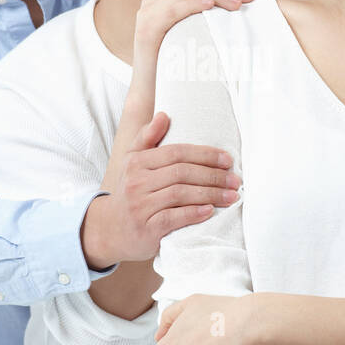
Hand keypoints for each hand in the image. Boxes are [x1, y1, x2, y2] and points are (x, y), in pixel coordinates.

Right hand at [81, 114, 241, 267]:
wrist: (109, 230)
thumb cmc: (129, 192)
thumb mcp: (132, 162)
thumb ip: (147, 138)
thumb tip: (164, 115)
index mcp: (137, 162)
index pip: (176, 153)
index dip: (205, 154)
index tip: (227, 160)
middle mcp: (137, 182)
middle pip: (181, 173)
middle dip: (213, 175)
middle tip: (235, 180)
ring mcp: (140, 206)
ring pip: (180, 194)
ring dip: (210, 194)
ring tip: (231, 196)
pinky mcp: (146, 228)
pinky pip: (173, 218)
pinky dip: (193, 213)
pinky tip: (210, 211)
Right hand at [132, 0, 256, 89]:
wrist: (153, 91)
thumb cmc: (178, 64)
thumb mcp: (194, 33)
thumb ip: (206, 16)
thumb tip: (241, 4)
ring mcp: (148, 11)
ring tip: (237, 3)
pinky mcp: (146, 27)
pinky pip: (172, 9)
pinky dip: (192, 4)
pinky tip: (210, 5)